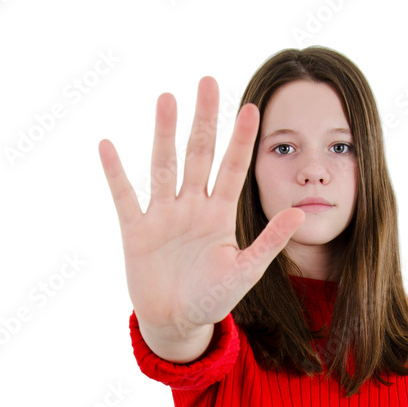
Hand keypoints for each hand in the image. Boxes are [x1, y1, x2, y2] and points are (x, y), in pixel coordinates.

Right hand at [98, 77, 305, 335]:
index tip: (251, 108)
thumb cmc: (212, 299)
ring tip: (167, 98)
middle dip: (204, 121)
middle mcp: (191, 207)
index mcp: (219, 214)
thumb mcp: (245, 272)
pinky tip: (107, 145)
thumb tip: (300, 214)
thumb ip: (269, 242)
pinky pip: (125, 197)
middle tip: (208, 82)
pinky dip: (115, 173)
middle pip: (198, 155)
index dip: (241, 140)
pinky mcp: (136, 231)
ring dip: (165, 134)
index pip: (233, 168)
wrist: (176, 324)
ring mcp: (163, 216)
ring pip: (164, 166)